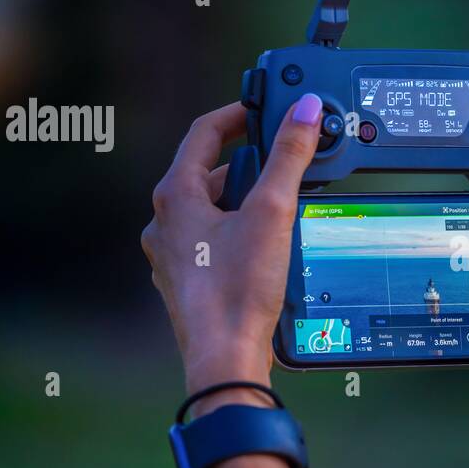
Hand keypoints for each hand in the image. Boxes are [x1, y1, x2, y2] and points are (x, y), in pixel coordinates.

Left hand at [141, 95, 321, 400]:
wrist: (225, 358)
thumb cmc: (238, 290)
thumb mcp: (272, 212)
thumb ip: (289, 157)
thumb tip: (303, 112)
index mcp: (176, 196)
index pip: (203, 133)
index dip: (236, 114)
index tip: (262, 109)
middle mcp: (165, 223)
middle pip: (207, 173)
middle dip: (248, 163)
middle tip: (283, 161)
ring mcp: (172, 255)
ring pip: (209, 209)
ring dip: (243, 200)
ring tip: (281, 207)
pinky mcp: (187, 281)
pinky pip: (211, 241)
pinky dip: (237, 232)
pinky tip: (265, 247)